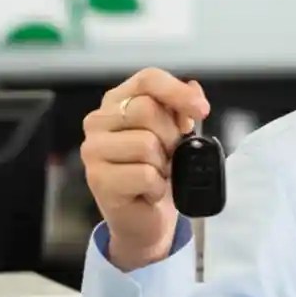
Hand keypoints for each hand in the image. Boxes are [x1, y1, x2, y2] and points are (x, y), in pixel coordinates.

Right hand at [80, 67, 210, 270]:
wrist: (145, 217)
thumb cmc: (158, 170)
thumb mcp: (175, 134)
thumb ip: (181, 109)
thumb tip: (194, 89)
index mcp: (118, 101)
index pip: (148, 79)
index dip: (177, 91)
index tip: (201, 111)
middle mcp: (98, 120)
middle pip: (147, 110)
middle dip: (170, 137)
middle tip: (169, 155)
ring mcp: (93, 150)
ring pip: (146, 144)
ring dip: (163, 165)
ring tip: (156, 174)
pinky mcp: (97, 179)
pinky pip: (144, 175)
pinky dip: (157, 186)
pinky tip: (148, 191)